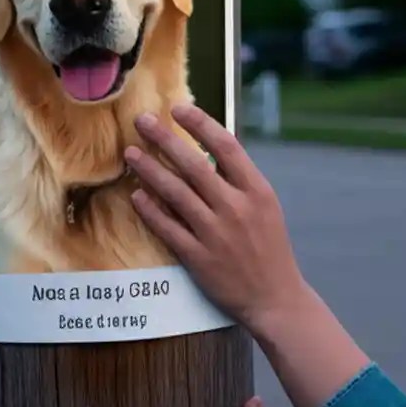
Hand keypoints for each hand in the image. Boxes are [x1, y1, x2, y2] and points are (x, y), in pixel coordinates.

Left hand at [125, 104, 309, 332]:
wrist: (274, 297)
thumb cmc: (270, 249)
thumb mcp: (266, 207)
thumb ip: (240, 181)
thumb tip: (208, 152)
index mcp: (257, 191)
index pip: (227, 146)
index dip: (201, 124)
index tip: (179, 108)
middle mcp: (236, 207)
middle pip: (194, 165)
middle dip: (165, 139)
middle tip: (142, 120)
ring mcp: (215, 233)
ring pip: (175, 193)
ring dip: (150, 170)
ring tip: (131, 154)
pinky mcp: (198, 257)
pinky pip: (168, 227)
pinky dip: (151, 209)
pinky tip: (137, 195)